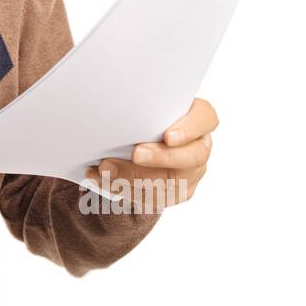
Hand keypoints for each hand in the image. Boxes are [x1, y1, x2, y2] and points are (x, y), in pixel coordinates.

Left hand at [85, 97, 216, 209]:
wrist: (135, 141)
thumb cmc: (140, 115)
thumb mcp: (141, 107)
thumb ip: (138, 107)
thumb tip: (115, 108)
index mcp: (196, 118)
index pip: (205, 118)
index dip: (191, 128)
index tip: (168, 136)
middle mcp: (198, 147)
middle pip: (192, 156)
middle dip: (161, 157)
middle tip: (135, 154)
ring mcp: (190, 173)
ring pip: (171, 183)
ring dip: (134, 176)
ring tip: (105, 167)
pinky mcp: (174, 193)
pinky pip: (152, 198)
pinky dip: (122, 188)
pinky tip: (100, 177)